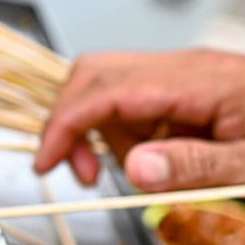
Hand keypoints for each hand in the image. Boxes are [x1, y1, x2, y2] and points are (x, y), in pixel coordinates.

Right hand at [36, 48, 244, 188]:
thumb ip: (195, 165)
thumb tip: (134, 167)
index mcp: (199, 81)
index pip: (106, 89)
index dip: (65, 124)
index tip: (46, 164)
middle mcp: (185, 68)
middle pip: (95, 73)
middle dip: (72, 122)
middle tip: (81, 175)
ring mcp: (184, 76)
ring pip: (109, 88)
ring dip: (103, 135)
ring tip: (132, 175)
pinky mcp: (186, 89)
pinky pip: (136, 104)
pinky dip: (128, 136)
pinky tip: (155, 161)